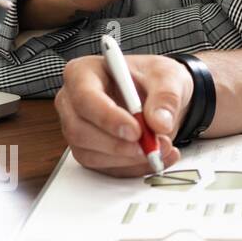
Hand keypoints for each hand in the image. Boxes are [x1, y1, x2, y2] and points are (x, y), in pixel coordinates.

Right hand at [55, 54, 191, 175]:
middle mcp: (73, 102)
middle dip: (117, 144)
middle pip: (79, 130)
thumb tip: (160, 123)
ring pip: (89, 154)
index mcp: (84, 73)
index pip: (84, 97)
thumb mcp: (168, 76)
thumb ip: (166, 97)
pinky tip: (157, 159)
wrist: (161, 97)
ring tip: (160, 150)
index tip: (136, 130)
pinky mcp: (90, 150)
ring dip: (127, 159)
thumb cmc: (154, 79)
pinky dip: (133, 167)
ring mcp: (78, 128)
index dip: (107, 117)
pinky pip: (104, 167)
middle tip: (151, 146)